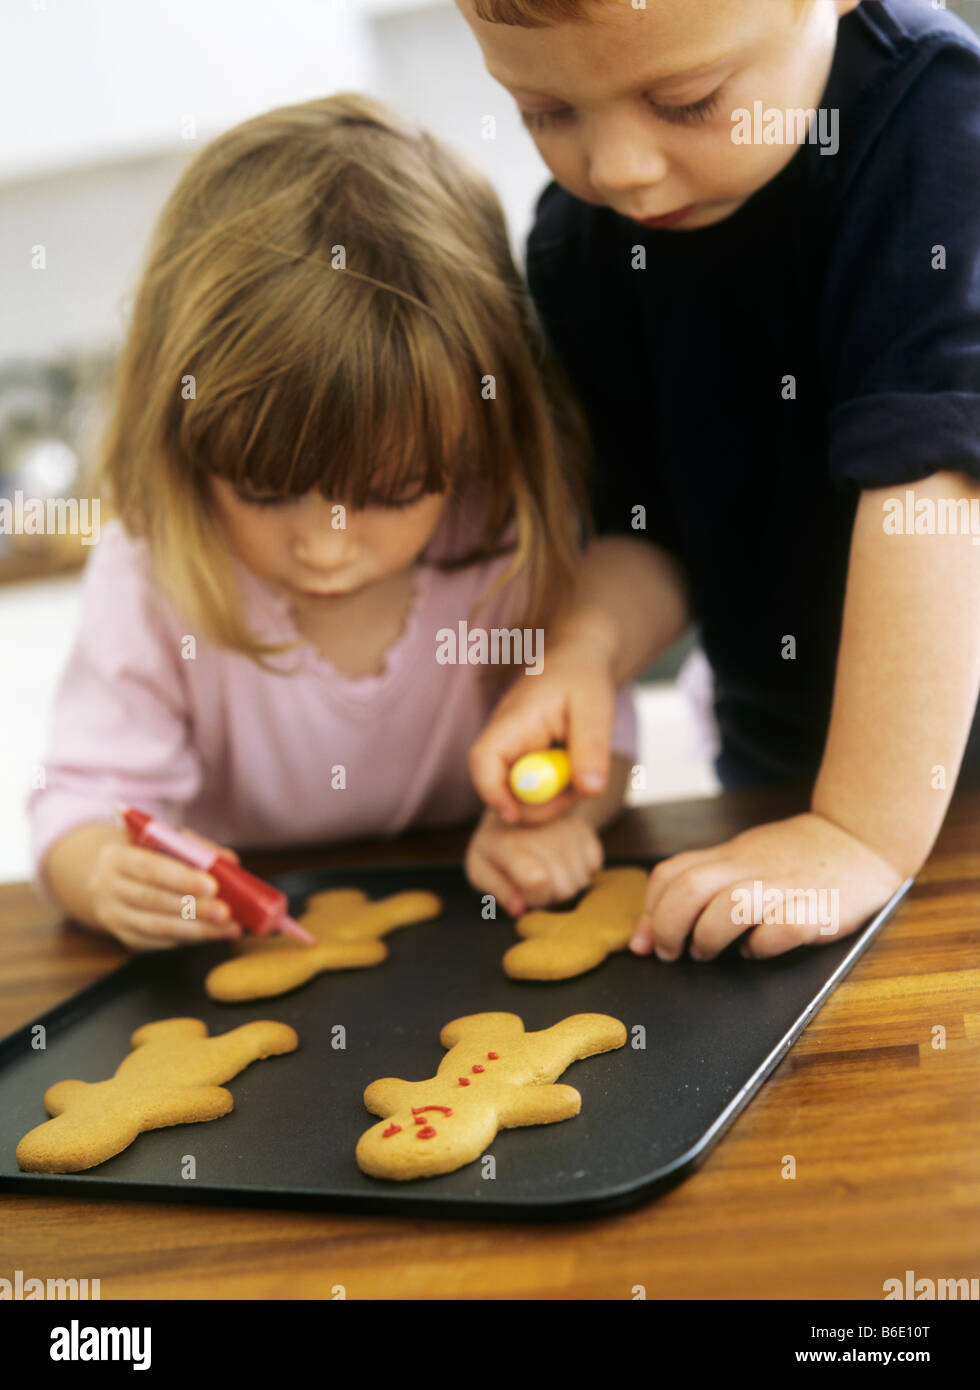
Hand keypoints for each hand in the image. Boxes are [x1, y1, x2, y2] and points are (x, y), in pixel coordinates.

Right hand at [88, 830, 243, 951]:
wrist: (106, 876)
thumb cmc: (145, 854)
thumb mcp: (160, 842)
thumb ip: (194, 848)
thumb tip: (229, 861)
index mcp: (116, 857)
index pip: (150, 868)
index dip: (182, 879)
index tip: (213, 886)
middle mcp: (108, 889)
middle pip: (154, 901)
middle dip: (194, 908)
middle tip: (226, 912)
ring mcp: (113, 917)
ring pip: (157, 928)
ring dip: (197, 930)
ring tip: (228, 928)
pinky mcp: (125, 937)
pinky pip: (158, 943)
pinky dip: (188, 939)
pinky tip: (212, 935)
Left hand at [464, 807, 604, 917]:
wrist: (516, 805)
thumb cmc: (496, 844)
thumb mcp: (481, 867)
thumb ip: (498, 890)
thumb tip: (520, 909)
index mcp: (509, 845)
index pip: (537, 881)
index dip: (535, 897)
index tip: (524, 891)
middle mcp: (542, 834)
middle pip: (564, 889)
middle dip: (550, 895)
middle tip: (535, 881)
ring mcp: (566, 829)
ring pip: (581, 881)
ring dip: (567, 884)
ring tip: (549, 870)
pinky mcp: (584, 827)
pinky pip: (595, 866)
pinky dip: (582, 870)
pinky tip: (564, 859)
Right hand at [468, 633, 616, 826]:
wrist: (578, 661)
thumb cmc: (582, 675)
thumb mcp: (595, 706)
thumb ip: (592, 747)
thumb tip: (591, 790)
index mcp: (513, 722)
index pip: (483, 760)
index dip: (492, 792)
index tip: (514, 815)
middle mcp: (505, 741)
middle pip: (502, 790)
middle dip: (541, 805)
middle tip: (581, 791)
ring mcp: (514, 754)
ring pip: (522, 796)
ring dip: (554, 798)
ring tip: (585, 772)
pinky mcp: (526, 764)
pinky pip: (535, 791)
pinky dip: (557, 791)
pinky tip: (575, 771)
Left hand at [629, 813, 906, 960]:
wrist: (859, 839)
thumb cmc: (794, 859)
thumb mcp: (742, 860)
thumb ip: (701, 887)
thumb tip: (648, 934)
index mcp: (729, 856)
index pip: (670, 875)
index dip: (649, 911)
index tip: (645, 942)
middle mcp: (750, 868)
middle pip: (690, 889)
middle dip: (668, 927)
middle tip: (671, 953)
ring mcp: (784, 887)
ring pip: (729, 906)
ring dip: (707, 936)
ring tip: (707, 952)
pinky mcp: (816, 909)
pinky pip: (780, 930)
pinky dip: (760, 946)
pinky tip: (755, 950)